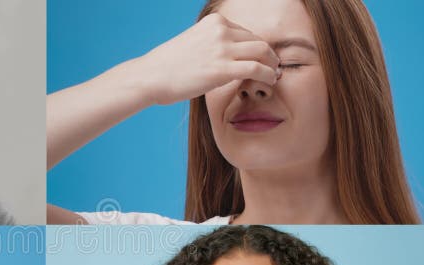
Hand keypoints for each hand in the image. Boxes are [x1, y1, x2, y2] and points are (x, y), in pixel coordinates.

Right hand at [136, 13, 279, 104]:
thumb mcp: (192, 43)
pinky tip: (269, 82)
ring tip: (273, 77)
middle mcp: (221, 31)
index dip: (256, 48)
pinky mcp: (223, 69)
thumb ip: (211, 45)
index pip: (246, 33)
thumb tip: (226, 58)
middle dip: (268, 55)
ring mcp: (223, 48)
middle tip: (272, 68)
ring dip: (272, 65)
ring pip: (262, 52)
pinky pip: (257, 69)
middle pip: (258, 41)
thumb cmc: (166, 66)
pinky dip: (268, 75)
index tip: (260, 60)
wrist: (151, 77)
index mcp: (214, 22)